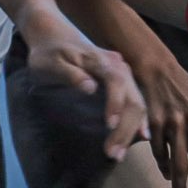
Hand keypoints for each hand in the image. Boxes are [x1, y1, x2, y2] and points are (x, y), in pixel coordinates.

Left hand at [21, 10, 145, 161]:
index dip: (116, 104)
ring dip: (132, 129)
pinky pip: (136, 101)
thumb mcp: (49, 62)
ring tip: (119, 153)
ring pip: (137, 102)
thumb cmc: (47, 52)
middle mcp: (117, 65)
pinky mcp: (121, 82)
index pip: (116, 82)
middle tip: (113, 154)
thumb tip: (90, 87)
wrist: (51, 33)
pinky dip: (138, 120)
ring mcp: (122, 73)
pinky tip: (139, 138)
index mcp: (99, 60)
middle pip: (132, 98)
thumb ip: (69, 73)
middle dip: (126, 128)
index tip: (109, 126)